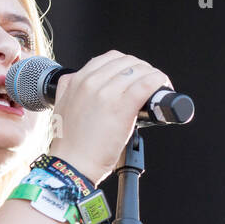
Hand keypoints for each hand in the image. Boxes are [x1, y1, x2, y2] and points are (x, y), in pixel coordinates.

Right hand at [50, 50, 173, 185]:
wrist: (72, 164)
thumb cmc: (69, 144)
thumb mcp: (61, 106)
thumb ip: (69, 89)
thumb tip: (78, 80)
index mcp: (77, 80)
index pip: (110, 58)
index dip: (129, 65)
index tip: (135, 75)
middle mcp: (91, 82)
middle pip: (127, 62)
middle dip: (143, 69)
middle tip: (150, 83)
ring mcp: (106, 93)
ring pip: (139, 71)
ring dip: (154, 76)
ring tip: (159, 88)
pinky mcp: (122, 107)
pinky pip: (146, 84)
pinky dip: (158, 82)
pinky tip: (162, 87)